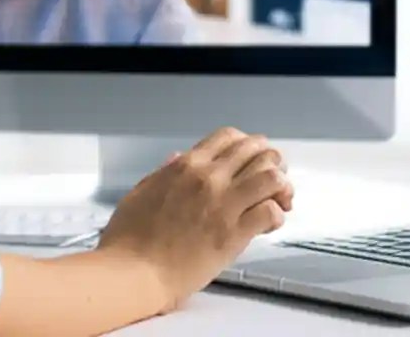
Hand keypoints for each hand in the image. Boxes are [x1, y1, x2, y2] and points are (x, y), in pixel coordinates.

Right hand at [96, 127, 293, 312]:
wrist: (132, 273)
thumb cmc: (129, 240)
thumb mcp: (142, 192)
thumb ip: (164, 173)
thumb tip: (176, 158)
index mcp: (186, 166)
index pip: (230, 137)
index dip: (247, 145)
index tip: (251, 159)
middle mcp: (208, 178)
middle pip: (257, 150)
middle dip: (271, 161)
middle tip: (272, 179)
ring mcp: (223, 204)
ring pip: (271, 176)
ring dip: (280, 186)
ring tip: (278, 200)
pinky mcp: (234, 234)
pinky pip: (271, 211)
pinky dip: (277, 216)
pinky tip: (269, 224)